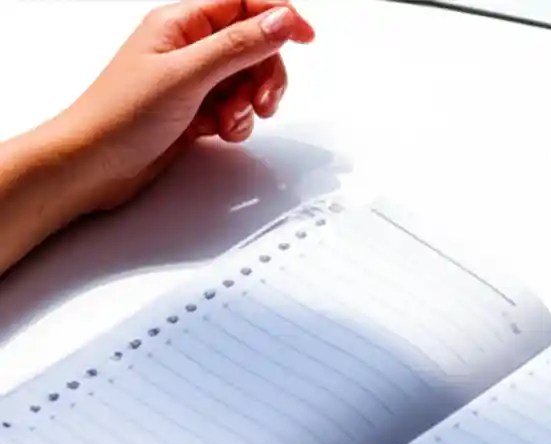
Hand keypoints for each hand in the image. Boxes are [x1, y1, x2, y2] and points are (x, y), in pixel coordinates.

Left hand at [50, 0, 314, 212]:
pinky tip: (219, 132)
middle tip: (263, 101)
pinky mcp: (194, 110)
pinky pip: (234, 107)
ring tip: (232, 120)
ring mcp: (191, 80)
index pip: (242, 3)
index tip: (305, 37)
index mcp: (180, 23)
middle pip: (253, 45)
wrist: (90, 167)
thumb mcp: (187, 76)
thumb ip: (239, 46)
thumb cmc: (119, 116)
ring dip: (251, 103)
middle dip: (266, 74)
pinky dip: (237, 121)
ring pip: (247, 80)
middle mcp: (187, 47)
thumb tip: (282, 19)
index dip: (278, 16)